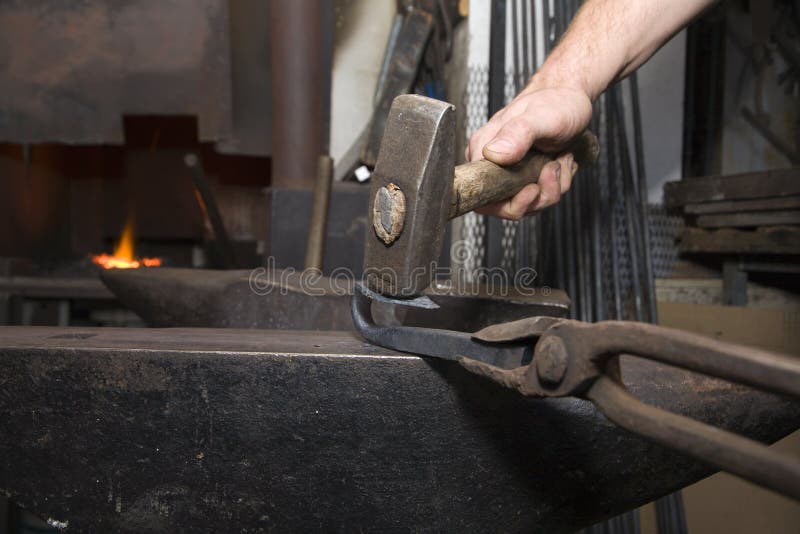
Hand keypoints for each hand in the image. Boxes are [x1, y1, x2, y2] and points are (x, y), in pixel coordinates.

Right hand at [466, 85, 592, 218]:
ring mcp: (509, 173)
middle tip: (553, 169)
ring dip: (552, 187)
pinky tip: (561, 162)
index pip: (482, 197)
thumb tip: (493, 155)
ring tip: (560, 160)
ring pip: (528, 204)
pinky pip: (540, 197)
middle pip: (506, 206)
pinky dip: (557, 184)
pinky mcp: (525, 178)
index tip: (531, 188)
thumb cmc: (555, 102)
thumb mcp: (539, 116)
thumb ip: (516, 134)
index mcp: (483, 151)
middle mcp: (492, 164)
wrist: (571, 99)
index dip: (506, 204)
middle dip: (537, 196)